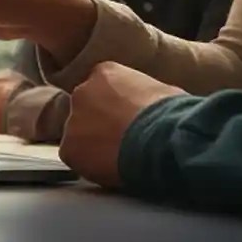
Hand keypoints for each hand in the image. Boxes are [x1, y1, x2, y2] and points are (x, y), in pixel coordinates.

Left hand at [59, 62, 186, 187]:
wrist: (163, 139)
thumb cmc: (172, 114)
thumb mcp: (162, 92)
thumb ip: (143, 94)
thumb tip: (149, 106)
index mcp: (105, 72)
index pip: (101, 86)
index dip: (113, 104)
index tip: (125, 118)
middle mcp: (82, 91)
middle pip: (85, 108)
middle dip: (99, 122)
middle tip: (120, 139)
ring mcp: (73, 119)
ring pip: (78, 133)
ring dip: (93, 144)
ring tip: (118, 157)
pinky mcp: (69, 147)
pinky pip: (76, 157)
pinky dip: (89, 164)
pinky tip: (111, 168)